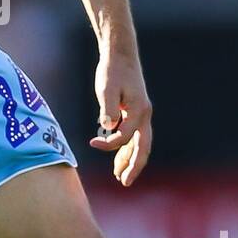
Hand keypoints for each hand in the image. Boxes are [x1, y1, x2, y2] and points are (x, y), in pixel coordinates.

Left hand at [88, 51, 152, 187]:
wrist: (120, 54)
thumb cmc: (112, 70)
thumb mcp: (106, 87)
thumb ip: (108, 107)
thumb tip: (108, 127)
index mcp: (139, 110)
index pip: (125, 136)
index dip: (109, 144)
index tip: (92, 142)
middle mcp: (144, 114)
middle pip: (143, 147)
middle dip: (134, 166)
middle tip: (124, 183)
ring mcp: (142, 113)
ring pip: (140, 143)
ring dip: (130, 159)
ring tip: (120, 176)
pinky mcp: (135, 111)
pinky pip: (135, 135)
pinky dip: (127, 147)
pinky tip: (118, 157)